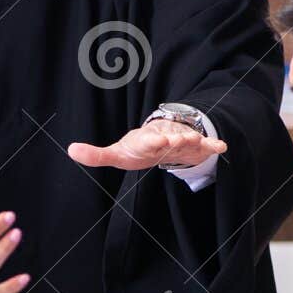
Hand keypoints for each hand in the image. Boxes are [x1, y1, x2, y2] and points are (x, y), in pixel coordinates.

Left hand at [68, 118, 226, 170]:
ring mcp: (180, 142)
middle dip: (174, 138)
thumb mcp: (117, 153)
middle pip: (170, 139)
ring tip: (199, 140)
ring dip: (193, 141)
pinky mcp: (193, 148)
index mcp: (145, 141)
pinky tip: (222, 147)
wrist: (161, 139)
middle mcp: (164, 138)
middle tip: (178, 138)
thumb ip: (96, 154)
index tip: (156, 140)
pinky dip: (213, 145)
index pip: (147, 141)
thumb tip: (69, 149)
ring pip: (188, 141)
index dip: (151, 141)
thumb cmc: (136, 148)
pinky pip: (205, 146)